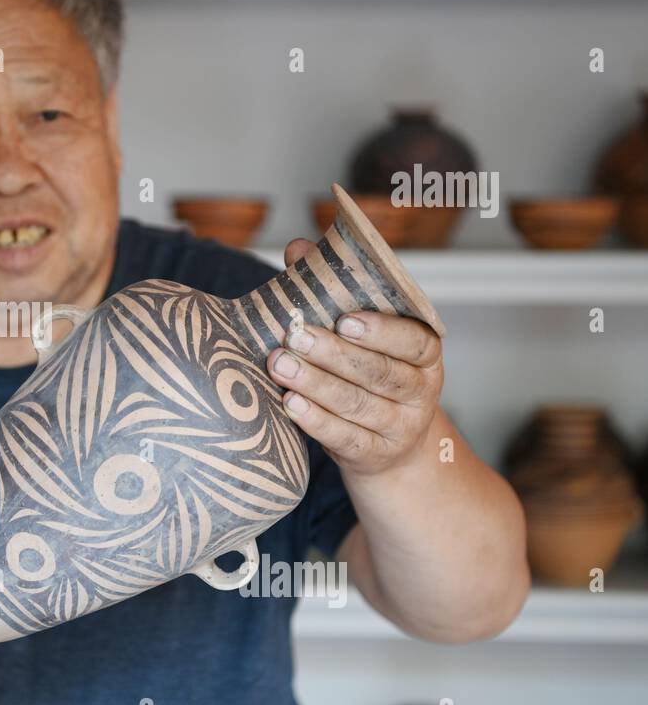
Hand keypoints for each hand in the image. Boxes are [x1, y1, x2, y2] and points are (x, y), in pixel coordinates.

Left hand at [265, 239, 443, 477]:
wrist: (389, 448)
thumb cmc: (369, 372)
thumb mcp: (363, 335)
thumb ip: (334, 290)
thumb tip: (299, 249)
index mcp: (425, 353)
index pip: (414, 340)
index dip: (382, 331)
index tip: (346, 318)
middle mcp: (420, 391)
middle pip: (377, 372)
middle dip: (333, 353)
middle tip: (295, 335)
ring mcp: (400, 427)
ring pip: (357, 403)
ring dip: (315, 384)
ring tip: (280, 364)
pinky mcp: (374, 455)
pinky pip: (344, 437)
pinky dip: (315, 421)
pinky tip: (289, 403)